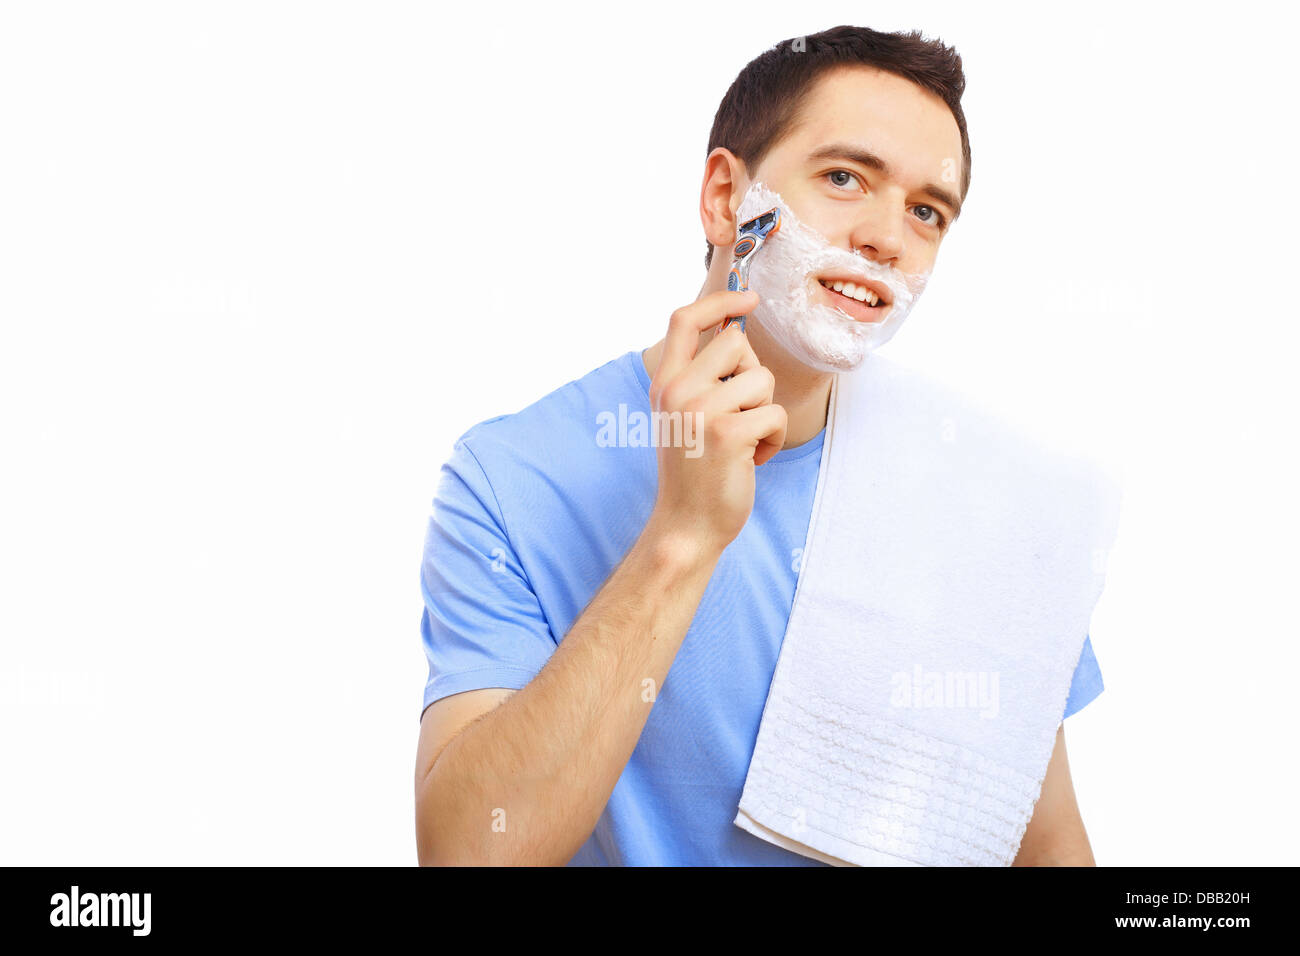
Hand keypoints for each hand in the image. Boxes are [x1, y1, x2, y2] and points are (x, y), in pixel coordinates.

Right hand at [645, 289, 787, 557]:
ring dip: (765, 412)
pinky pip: (774, 414)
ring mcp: (701, 411)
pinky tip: (752, 460)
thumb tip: (736, 330)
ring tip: (744, 441)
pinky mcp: (728, 434)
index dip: (720, 301)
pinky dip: (773, 440)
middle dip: (753, 375)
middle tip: (740, 413)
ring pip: (763, 380)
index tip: (748, 298)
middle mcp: (677, 391)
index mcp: (664, 382)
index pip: (685, 319)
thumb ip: (699, 376)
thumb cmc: (694, 471)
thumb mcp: (683, 415)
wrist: (686, 526)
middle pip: (736, 343)